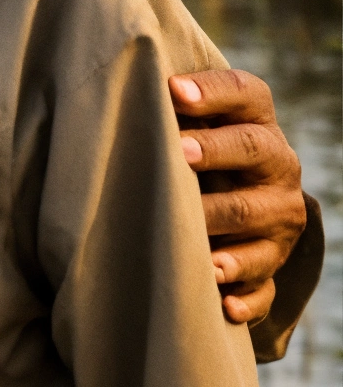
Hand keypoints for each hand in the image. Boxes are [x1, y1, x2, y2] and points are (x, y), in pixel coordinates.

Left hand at [170, 69, 306, 326]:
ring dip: (224, 224)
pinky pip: (263, 286)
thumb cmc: (192, 156)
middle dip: (217, 150)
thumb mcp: (189, 128)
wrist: (238, 207)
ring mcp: (277, 221)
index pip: (247, 95)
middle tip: (178, 152)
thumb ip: (165, 108)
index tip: (172, 90)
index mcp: (256, 125)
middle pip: (254, 150)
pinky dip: (245, 297)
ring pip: (256, 220)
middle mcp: (277, 169)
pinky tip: (222, 302)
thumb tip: (109, 85)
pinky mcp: (269, 267)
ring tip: (196, 239)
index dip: (213, 91)